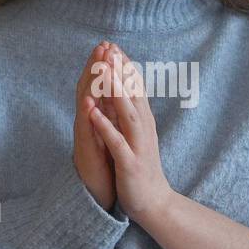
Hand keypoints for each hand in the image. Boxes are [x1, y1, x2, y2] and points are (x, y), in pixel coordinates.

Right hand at [74, 41, 116, 211]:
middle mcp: (88, 121)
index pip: (100, 85)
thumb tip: (116, 90)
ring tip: (96, 64)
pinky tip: (88, 103)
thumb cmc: (106, 161)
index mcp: (98, 115)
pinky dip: (87, 116)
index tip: (111, 44)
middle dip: (95, 66)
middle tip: (102, 44)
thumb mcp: (111, 130)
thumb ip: (110, 111)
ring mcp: (85, 135)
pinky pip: (85, 131)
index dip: (104, 64)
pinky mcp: (85, 151)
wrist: (101, 191)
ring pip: (85, 105)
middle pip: (89, 88)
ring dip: (90, 84)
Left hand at [87, 43, 174, 222]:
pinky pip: (117, 142)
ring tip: (104, 71)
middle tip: (110, 48)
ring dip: (115, 91)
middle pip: (133, 94)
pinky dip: (105, 126)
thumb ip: (133, 113)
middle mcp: (144, 129)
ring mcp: (138, 145)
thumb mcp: (138, 135)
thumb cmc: (143, 167)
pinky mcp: (130, 164)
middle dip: (121, 71)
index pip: (136, 88)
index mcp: (144, 122)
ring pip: (127, 113)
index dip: (125, 67)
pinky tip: (93, 112)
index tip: (114, 46)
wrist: (155, 203)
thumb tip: (126, 89)